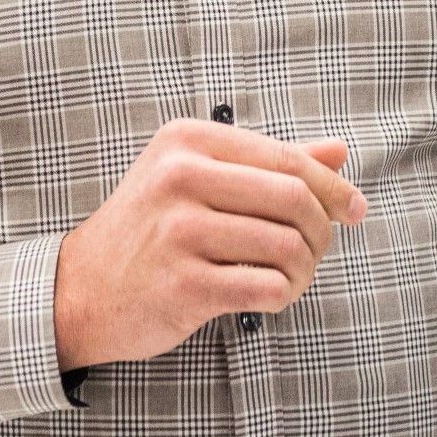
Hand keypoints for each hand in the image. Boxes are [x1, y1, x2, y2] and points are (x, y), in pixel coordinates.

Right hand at [53, 119, 366, 368]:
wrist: (80, 290)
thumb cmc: (151, 230)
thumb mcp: (198, 178)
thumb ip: (269, 162)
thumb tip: (341, 151)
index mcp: (188, 140)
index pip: (286, 158)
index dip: (331, 187)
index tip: (356, 210)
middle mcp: (180, 177)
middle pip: (294, 198)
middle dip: (321, 230)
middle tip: (318, 250)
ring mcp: (177, 231)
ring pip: (286, 246)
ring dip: (304, 269)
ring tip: (291, 277)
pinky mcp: (182, 284)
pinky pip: (266, 287)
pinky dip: (283, 294)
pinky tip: (271, 296)